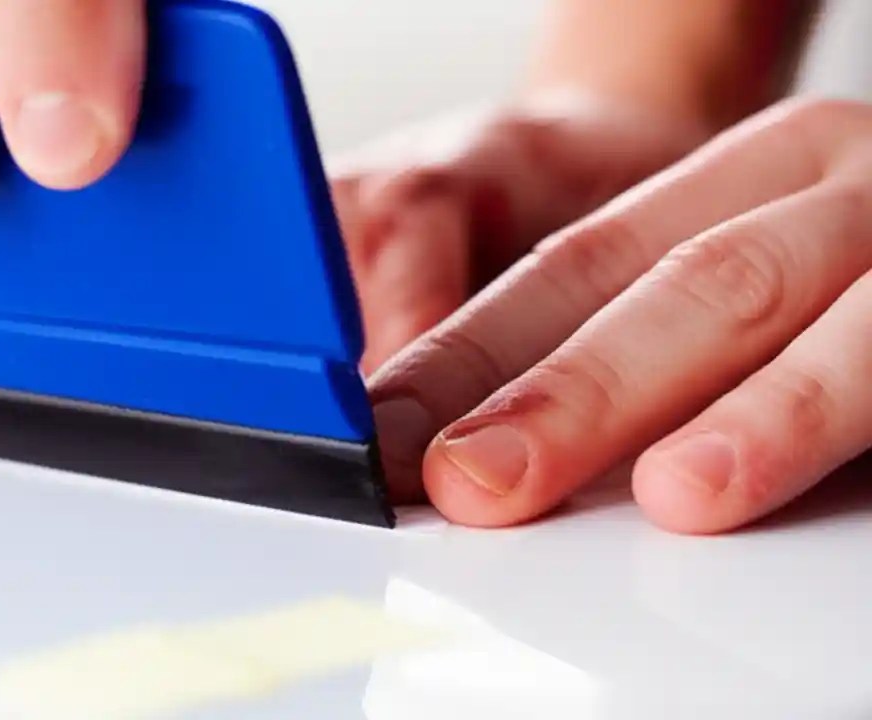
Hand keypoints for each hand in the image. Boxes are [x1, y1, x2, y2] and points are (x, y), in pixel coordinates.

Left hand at [366, 97, 871, 533]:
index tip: (384, 439)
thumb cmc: (845, 268)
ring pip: (827, 321)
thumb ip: (627, 346)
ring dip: (752, 415)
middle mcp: (824, 194)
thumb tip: (472, 447)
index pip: (573, 270)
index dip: (471, 357)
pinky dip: (843, 426)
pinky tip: (787, 484)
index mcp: (735, 180)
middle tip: (475, 480)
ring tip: (676, 495)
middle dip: (571, 392)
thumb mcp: (726, 282)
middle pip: (680, 288)